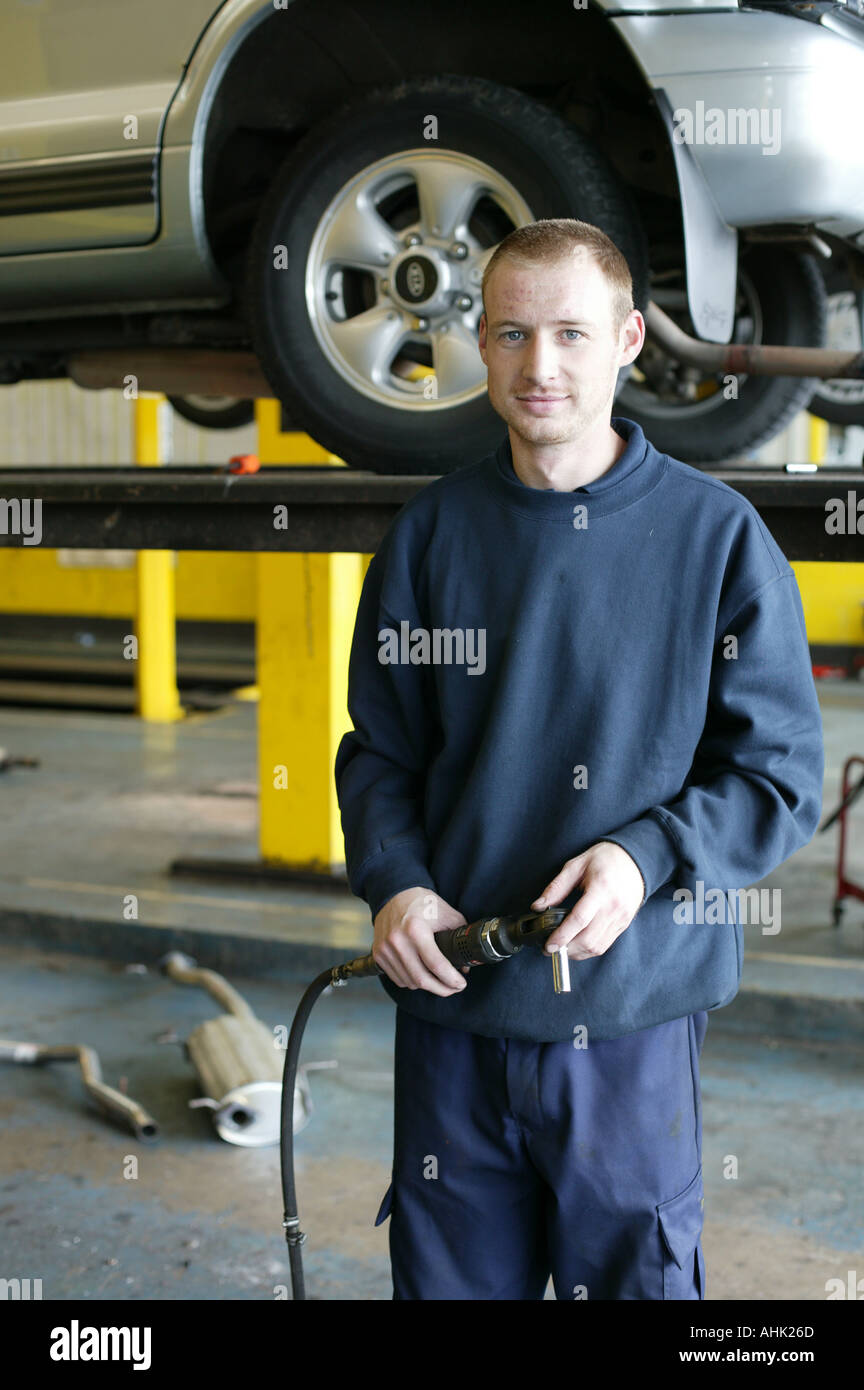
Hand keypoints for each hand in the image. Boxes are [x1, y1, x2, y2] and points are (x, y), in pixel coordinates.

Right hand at [372, 887, 469, 995]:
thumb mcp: (447, 913)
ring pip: (409, 982)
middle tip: (453, 988)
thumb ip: (459, 936)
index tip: (461, 984)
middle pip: (422, 979)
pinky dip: (411, 981)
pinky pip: (397, 978)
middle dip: (442, 989)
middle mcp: (398, 941)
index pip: (436, 965)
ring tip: (438, 981)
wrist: (394, 893)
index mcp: (416, 929)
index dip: (451, 979)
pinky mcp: (379, 954)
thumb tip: (464, 964)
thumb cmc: (421, 902)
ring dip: (427, 986)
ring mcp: (385, 949)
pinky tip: (421, 974)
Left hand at [530, 841, 644, 960]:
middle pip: (588, 939)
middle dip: (567, 949)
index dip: (562, 935)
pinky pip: (605, 944)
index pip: (580, 919)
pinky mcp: (624, 924)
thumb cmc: (605, 859)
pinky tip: (577, 944)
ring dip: (577, 952)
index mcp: (601, 889)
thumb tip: (537, 906)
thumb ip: (556, 887)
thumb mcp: (576, 865)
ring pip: (597, 947)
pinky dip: (589, 949)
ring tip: (562, 947)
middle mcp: (613, 907)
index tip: (549, 945)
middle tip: (551, 948)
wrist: (634, 860)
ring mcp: (621, 918)